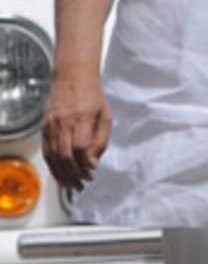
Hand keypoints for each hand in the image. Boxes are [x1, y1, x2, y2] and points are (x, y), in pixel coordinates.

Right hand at [42, 69, 110, 191]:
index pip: (80, 148)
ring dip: (62, 174)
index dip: (85, 164)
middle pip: (65, 155)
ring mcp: (51, 125)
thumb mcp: (106, 117)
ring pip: (53, 157)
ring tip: (72, 185)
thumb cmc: (93, 98)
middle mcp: (63, 122)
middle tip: (83, 184)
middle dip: (74, 174)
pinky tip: (61, 175)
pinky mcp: (45, 128)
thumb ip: (101, 141)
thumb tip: (93, 163)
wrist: (72, 78)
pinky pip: (47, 152)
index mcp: (81, 118)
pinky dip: (53, 167)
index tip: (92, 174)